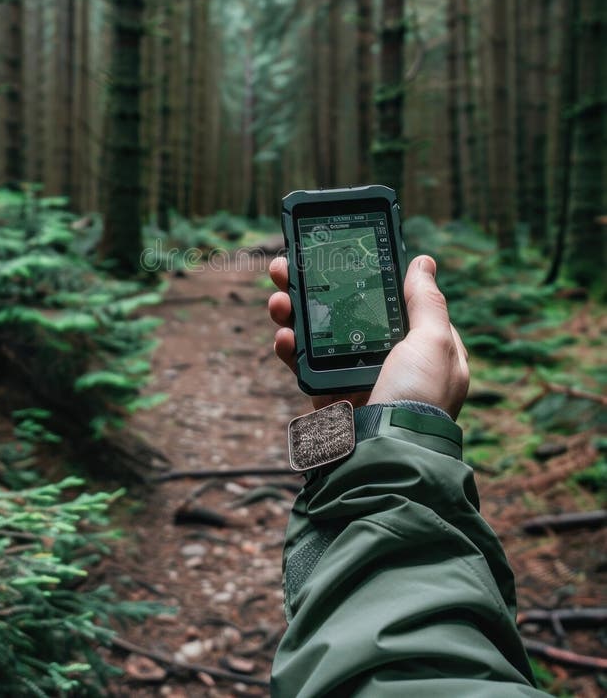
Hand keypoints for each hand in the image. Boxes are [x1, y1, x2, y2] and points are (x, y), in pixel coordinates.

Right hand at [268, 254, 468, 419]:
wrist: (387, 457)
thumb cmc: (419, 398)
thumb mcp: (434, 341)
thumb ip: (426, 300)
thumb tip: (423, 262)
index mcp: (422, 347)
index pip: (391, 300)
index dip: (366, 276)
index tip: (340, 256)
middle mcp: (390, 361)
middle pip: (347, 312)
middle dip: (317, 288)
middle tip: (291, 267)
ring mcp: (357, 378)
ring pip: (320, 335)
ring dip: (295, 312)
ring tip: (279, 298)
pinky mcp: (330, 397)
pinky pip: (305, 366)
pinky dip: (290, 348)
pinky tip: (283, 336)